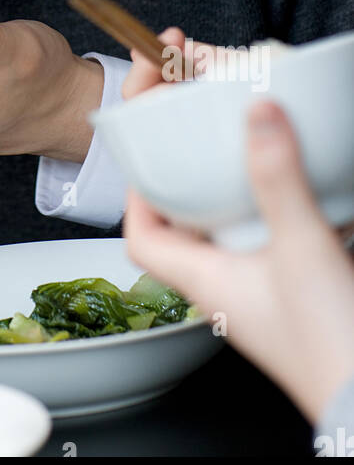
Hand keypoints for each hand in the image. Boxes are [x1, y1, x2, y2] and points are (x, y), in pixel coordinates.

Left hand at [123, 82, 353, 424]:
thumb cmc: (328, 349)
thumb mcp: (301, 249)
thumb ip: (278, 180)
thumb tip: (257, 115)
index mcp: (205, 281)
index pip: (142, 238)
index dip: (135, 195)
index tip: (146, 154)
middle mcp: (226, 287)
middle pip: (186, 228)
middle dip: (190, 181)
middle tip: (199, 140)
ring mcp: (261, 293)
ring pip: (232, 233)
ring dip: (236, 193)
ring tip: (248, 153)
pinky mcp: (295, 294)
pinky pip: (273, 243)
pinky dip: (280, 211)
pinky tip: (308, 189)